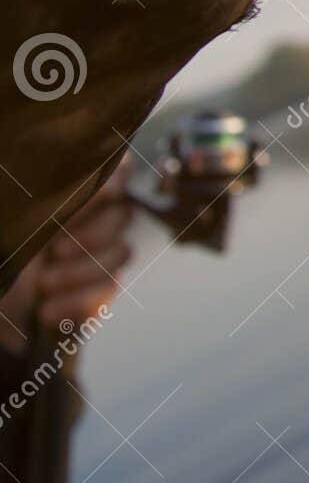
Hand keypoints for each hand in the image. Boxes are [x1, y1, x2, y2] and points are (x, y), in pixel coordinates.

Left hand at [0, 158, 134, 350]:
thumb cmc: (1, 263)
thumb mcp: (14, 228)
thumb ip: (48, 204)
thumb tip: (81, 172)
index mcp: (66, 198)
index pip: (116, 171)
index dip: (111, 184)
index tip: (93, 200)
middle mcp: (87, 221)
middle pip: (123, 213)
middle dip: (93, 234)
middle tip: (55, 250)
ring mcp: (97, 257)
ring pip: (122, 251)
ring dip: (81, 271)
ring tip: (43, 285)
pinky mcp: (99, 293)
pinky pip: (109, 290)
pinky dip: (77, 301)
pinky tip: (46, 310)